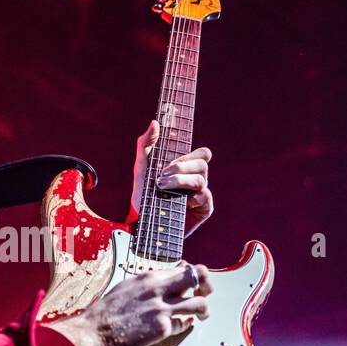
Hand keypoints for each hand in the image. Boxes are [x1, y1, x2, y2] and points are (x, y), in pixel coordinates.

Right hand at [44, 263, 212, 345]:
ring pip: (199, 303)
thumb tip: (164, 285)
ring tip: (201, 316)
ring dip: (204, 310)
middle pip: (198, 276)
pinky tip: (176, 327)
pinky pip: (183, 324)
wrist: (91, 333)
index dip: (191, 277)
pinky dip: (182, 326)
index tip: (191, 285)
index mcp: (148, 277)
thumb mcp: (127, 288)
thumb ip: (148, 285)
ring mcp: (161, 307)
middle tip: (204, 294)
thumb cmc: (105, 313)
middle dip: (207, 285)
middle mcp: (157, 288)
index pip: (182, 269)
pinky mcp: (161, 327)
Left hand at [129, 120, 213, 237]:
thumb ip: (145, 143)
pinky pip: (205, 197)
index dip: (190, 151)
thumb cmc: (143, 195)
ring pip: (201, 178)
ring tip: (162, 185)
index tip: (172, 154)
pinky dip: (190, 196)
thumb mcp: (141, 167)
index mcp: (187, 168)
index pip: (202, 153)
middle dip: (181, 165)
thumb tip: (155, 122)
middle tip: (162, 174)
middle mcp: (197, 180)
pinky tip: (176, 200)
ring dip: (181, 179)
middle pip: (202, 162)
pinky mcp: (203, 210)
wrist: (141, 223)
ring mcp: (201, 194)